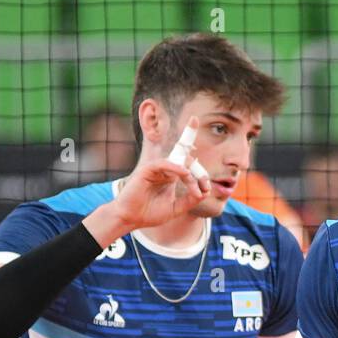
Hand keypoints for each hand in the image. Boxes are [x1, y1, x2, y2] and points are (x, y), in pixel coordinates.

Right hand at [82, 117, 209, 246]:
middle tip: (205, 187)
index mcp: (171, 174)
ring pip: (179, 164)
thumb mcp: (177, 208)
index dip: (188, 134)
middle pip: (184, 157)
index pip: (181, 153)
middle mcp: (164, 168)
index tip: (194, 119)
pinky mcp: (147, 169)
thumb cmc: (151, 212)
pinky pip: (165, 164)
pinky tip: (185, 174)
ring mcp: (156, 168)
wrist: (132, 218)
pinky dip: (177, 168)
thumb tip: (203, 190)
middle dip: (200, 173)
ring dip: (191, 178)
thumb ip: (190, 199)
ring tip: (195, 191)